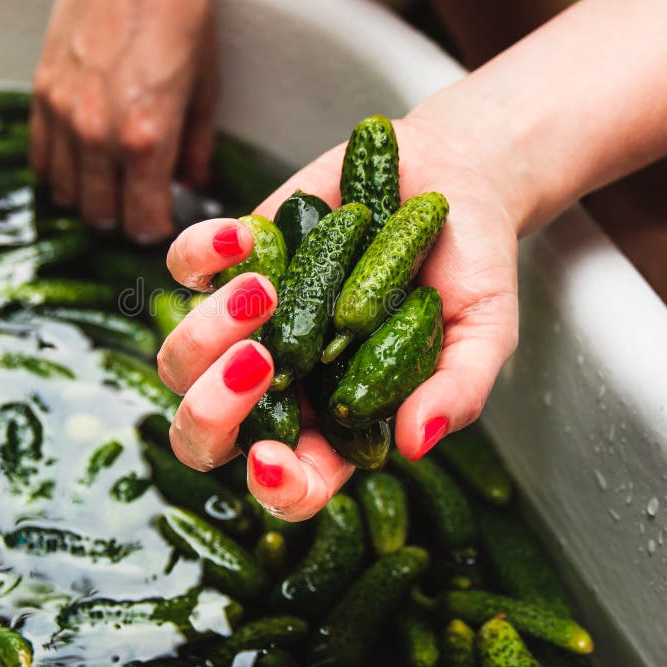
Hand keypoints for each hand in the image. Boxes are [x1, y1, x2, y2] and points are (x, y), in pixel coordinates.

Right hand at [30, 0, 216, 241]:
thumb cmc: (181, 11)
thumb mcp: (206, 88)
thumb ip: (197, 149)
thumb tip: (194, 186)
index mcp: (146, 138)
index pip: (144, 221)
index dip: (159, 229)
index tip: (168, 220)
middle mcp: (96, 135)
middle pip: (102, 216)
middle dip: (126, 220)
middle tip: (144, 204)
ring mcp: (61, 115)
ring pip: (68, 195)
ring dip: (93, 199)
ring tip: (116, 183)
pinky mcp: (39, 93)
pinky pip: (41, 160)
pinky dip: (62, 172)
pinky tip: (85, 159)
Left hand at [158, 116, 518, 519]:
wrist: (449, 178)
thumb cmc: (470, 264)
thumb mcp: (485, 329)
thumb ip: (458, 390)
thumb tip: (414, 443)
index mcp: (340, 416)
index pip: (294, 480)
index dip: (276, 488)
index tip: (271, 460)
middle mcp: (286, 379)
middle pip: (207, 433)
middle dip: (210, 415)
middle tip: (258, 363)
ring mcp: (252, 322)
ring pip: (181, 358)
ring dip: (204, 335)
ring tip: (266, 290)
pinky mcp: (235, 261)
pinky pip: (184, 268)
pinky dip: (197, 255)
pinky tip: (240, 237)